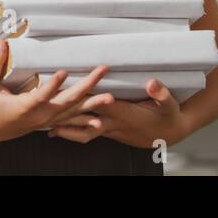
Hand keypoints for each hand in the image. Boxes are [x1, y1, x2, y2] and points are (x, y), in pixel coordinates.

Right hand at [0, 39, 114, 142]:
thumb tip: (3, 43)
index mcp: (23, 108)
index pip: (40, 96)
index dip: (52, 85)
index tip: (63, 72)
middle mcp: (38, 116)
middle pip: (66, 102)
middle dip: (87, 86)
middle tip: (102, 71)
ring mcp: (45, 120)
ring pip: (72, 112)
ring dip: (92, 104)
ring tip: (110, 98)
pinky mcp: (47, 121)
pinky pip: (69, 121)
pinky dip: (84, 119)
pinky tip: (99, 120)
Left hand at [47, 77, 188, 149]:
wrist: (171, 134)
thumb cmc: (169, 117)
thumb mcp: (170, 104)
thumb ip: (161, 94)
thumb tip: (152, 84)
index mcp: (125, 114)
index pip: (102, 104)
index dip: (87, 96)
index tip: (71, 87)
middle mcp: (114, 123)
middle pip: (86, 120)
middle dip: (67, 116)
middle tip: (48, 111)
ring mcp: (110, 129)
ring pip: (84, 131)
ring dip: (66, 129)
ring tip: (47, 127)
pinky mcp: (109, 131)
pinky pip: (88, 132)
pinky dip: (74, 130)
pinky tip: (60, 128)